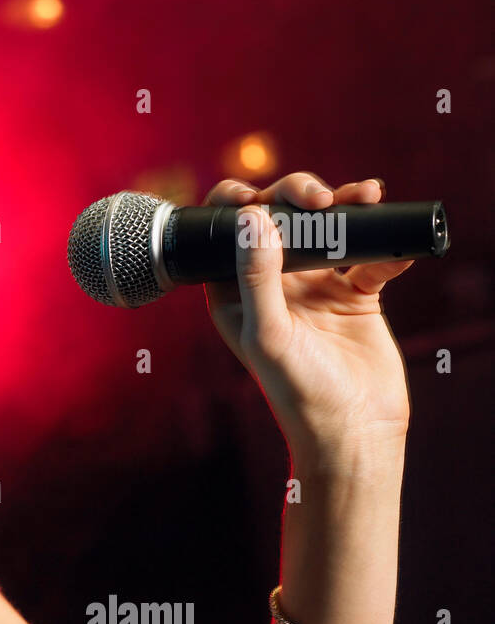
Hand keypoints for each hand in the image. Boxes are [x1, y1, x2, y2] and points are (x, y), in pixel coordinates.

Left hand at [202, 172, 412, 466]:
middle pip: (279, 219)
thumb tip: (252, 218)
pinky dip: (383, 244)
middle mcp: (271, 284)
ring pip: (324, 228)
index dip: (235, 204)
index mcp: (234, 293)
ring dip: (344, 206)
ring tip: (363, 195)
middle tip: (319, 198)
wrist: (352, 429)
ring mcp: (313, 286)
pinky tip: (396, 247)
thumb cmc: (298, 391)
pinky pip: (368, 255)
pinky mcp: (354, 294)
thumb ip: (257, 276)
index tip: (254, 194)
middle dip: (296, 195)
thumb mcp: (269, 333)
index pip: (227, 234)